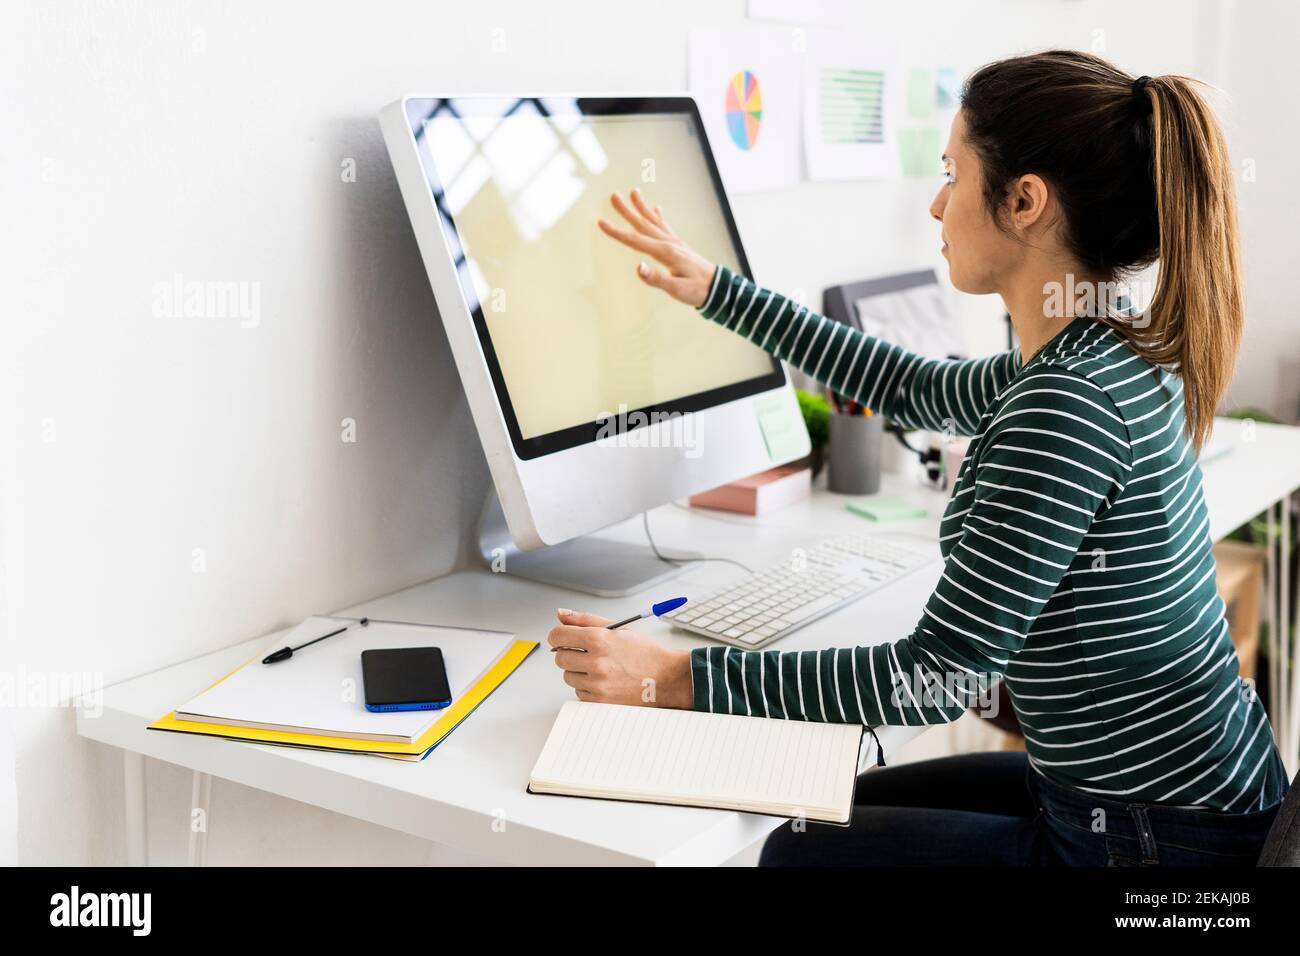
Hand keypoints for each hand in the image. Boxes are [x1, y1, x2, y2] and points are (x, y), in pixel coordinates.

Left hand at [548, 608, 693, 708]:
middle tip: (586, 653)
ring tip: (600, 667)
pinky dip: (587, 687)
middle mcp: (596, 662)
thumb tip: (561, 614)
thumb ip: (585, 620)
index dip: (558, 635)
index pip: (558, 636)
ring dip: (578, 671)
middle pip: (560, 658)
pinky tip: (605, 680)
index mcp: (599, 640)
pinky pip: (579, 692)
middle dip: (569, 653)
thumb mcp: (618, 628)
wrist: (667, 678)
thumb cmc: (645, 652)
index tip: (563, 638)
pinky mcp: (600, 701)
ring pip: (568, 676)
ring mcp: (597, 684)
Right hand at [596, 189, 717, 307]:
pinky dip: (658, 216)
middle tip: (613, 195)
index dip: (617, 232)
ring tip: (633, 192)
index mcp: (666, 252)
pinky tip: (656, 209)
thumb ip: (657, 279)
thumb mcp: (677, 290)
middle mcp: (670, 243)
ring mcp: (675, 243)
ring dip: (642, 207)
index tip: (601, 222)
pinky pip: (665, 227)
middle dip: (627, 211)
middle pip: (643, 224)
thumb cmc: (698, 291)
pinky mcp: (679, 246)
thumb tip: (637, 268)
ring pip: (654, 222)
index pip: (636, 240)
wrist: (719, 288)